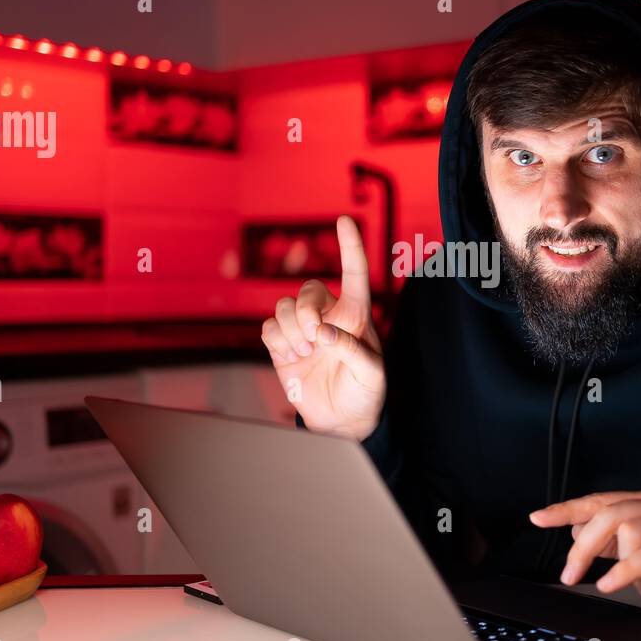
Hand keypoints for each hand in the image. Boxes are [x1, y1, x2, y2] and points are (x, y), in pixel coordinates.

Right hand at [261, 216, 385, 440]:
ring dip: (291, 330)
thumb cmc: (364, 392)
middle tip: (314, 337)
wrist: (340, 420)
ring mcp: (303, 329)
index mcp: (356, 314)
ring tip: (304, 353)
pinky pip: (269, 327)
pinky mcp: (282, 344)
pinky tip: (292, 357)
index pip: (354, 273)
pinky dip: (277, 340)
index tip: (345, 221)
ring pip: (284, 306)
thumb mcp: (371, 374)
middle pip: (308, 289)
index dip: (350, 246)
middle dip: (306, 310)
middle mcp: (328, 315)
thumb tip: (323, 334)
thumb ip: (351, 351)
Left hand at [529, 489, 640, 618]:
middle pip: (610, 513)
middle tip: (568, 574)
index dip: (568, 509)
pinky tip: (614, 584)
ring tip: (601, 583)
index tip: (539, 518)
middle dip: (581, 545)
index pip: (602, 500)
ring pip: (629, 528)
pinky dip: (628, 570)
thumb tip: (578, 535)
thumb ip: (617, 540)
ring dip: (607, 560)